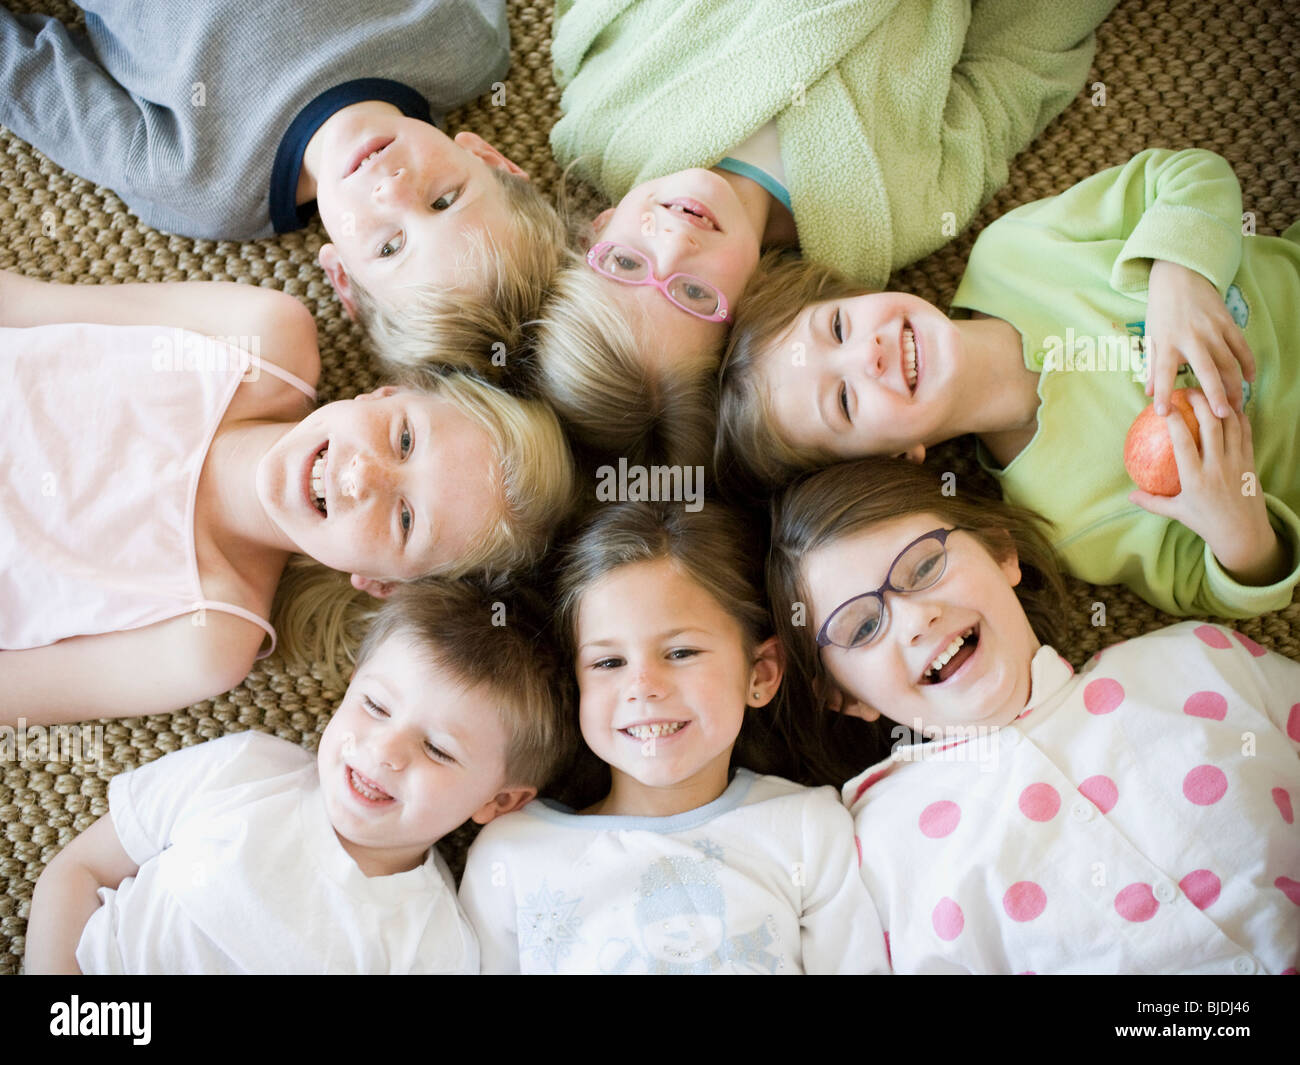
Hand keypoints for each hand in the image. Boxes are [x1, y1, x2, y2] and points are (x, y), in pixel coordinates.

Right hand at [1129, 390, 1283, 584]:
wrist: (1243, 534)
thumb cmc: (1207, 523)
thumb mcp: (1177, 513)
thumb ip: (1152, 502)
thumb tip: (1129, 495)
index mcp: (1195, 478)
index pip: (1183, 441)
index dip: (1174, 420)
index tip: (1164, 407)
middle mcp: (1217, 467)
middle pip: (1211, 424)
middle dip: (1199, 402)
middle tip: (1186, 390)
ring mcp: (1236, 462)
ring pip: (1231, 424)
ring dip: (1219, 405)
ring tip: (1208, 394)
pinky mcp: (1249, 462)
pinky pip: (1245, 432)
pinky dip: (1238, 416)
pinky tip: (1229, 408)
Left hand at [1145, 260, 1254, 418]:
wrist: (1180, 276)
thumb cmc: (1162, 311)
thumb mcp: (1152, 336)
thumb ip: (1151, 365)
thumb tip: (1148, 393)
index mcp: (1167, 341)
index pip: (1162, 372)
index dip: (1162, 392)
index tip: (1163, 413)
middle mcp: (1191, 337)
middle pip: (1206, 370)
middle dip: (1214, 394)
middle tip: (1221, 417)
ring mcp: (1212, 329)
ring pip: (1228, 362)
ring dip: (1234, 386)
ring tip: (1236, 407)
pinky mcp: (1227, 322)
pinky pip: (1241, 346)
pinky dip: (1247, 363)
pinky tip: (1249, 379)